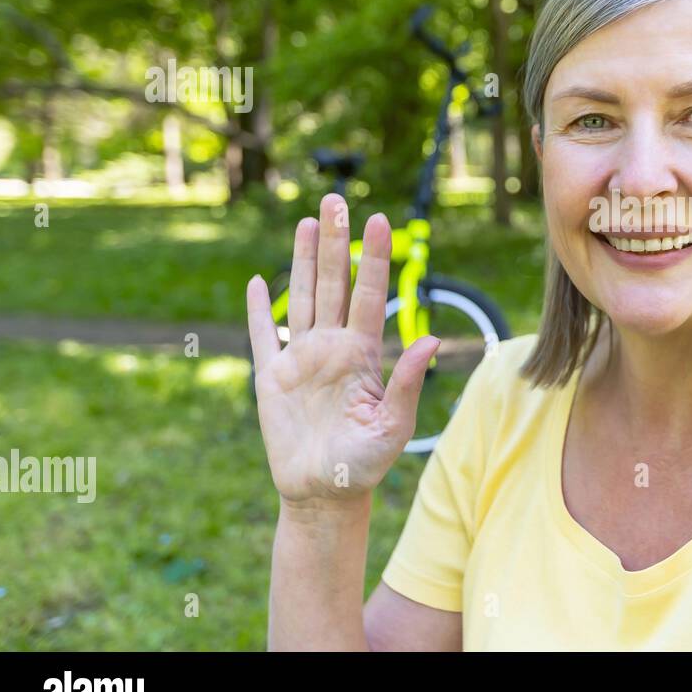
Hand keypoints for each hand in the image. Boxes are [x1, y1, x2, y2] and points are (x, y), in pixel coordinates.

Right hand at [246, 193, 439, 506]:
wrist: (326, 493)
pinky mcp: (270, 377)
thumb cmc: (367, 463)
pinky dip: (259, 310)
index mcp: (364, 354)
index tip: (381, 220)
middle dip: (336, 241)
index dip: (374, 257)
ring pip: (302, 296)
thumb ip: (408, 381)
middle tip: (336, 198)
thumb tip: (433, 338)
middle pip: (334, 282)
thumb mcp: (396, 424)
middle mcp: (333, 347)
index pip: (369, 293)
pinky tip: (258, 282)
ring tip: (309, 221)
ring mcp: (301, 358)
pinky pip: (262, 336)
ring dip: (304, 259)